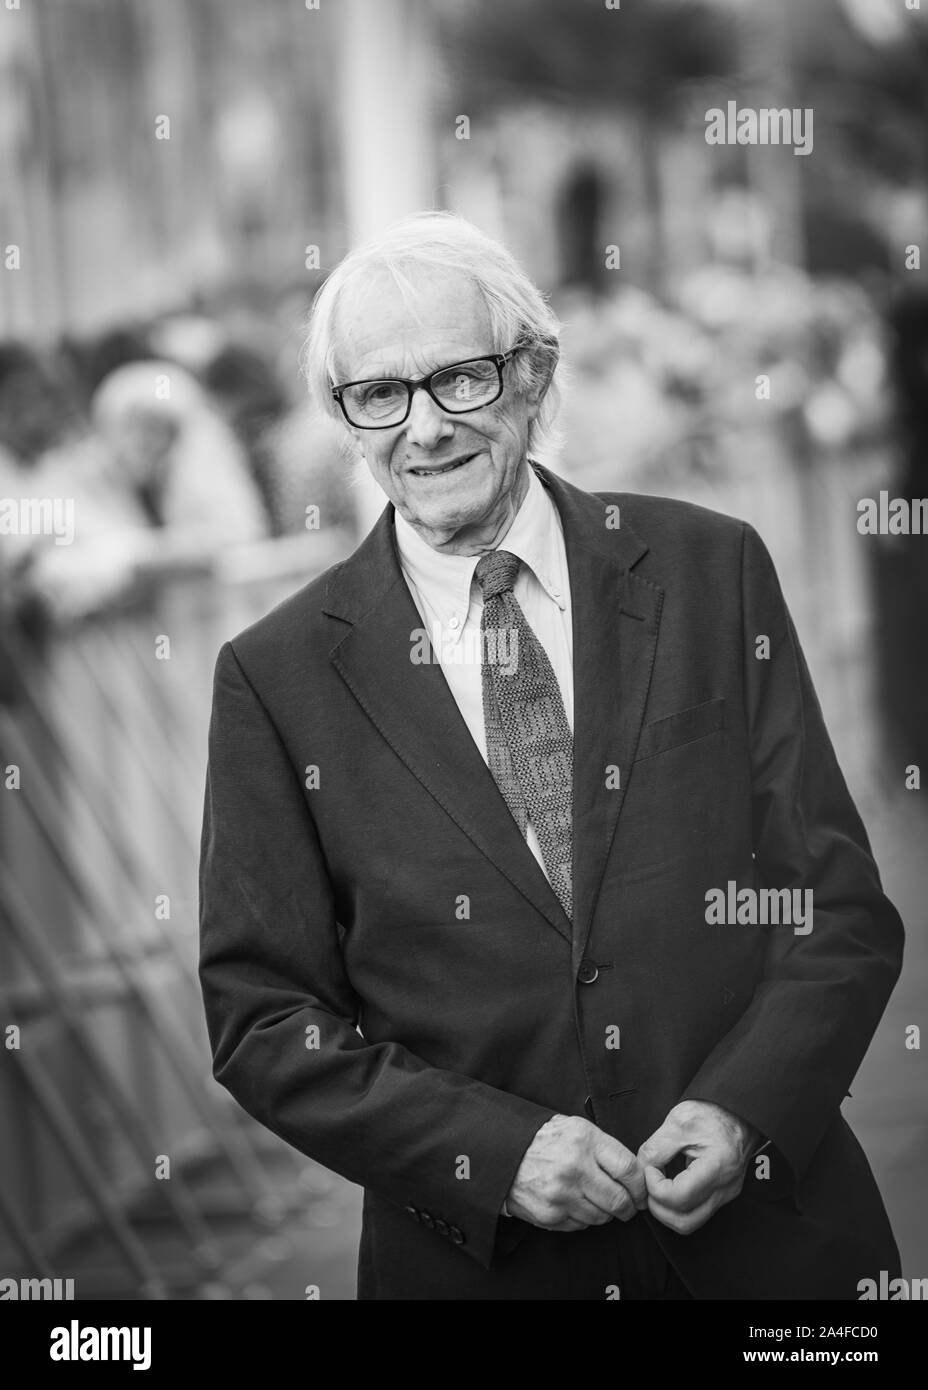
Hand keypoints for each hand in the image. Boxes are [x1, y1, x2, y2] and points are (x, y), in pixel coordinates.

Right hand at [505, 1114, 646, 1230]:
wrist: (505, 1153)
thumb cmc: (547, 1140)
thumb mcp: (578, 1129)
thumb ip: (607, 1148)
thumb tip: (638, 1174)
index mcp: (585, 1140)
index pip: (628, 1169)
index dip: (640, 1185)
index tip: (642, 1191)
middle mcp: (574, 1167)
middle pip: (619, 1199)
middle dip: (629, 1206)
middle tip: (629, 1206)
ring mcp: (561, 1194)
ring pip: (602, 1217)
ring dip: (606, 1213)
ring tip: (596, 1200)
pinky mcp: (550, 1214)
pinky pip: (581, 1225)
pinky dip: (584, 1218)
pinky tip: (575, 1203)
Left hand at [637, 1100, 758, 1235]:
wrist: (736, 1113)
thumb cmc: (711, 1113)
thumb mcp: (678, 1122)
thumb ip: (656, 1148)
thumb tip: (640, 1171)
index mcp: (717, 1166)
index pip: (679, 1197)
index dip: (655, 1187)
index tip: (650, 1169)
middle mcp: (725, 1188)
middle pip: (684, 1221)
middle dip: (658, 1208)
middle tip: (649, 1184)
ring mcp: (726, 1195)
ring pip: (690, 1222)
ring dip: (667, 1211)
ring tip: (657, 1186)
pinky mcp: (722, 1196)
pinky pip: (696, 1213)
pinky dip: (677, 1206)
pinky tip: (669, 1186)